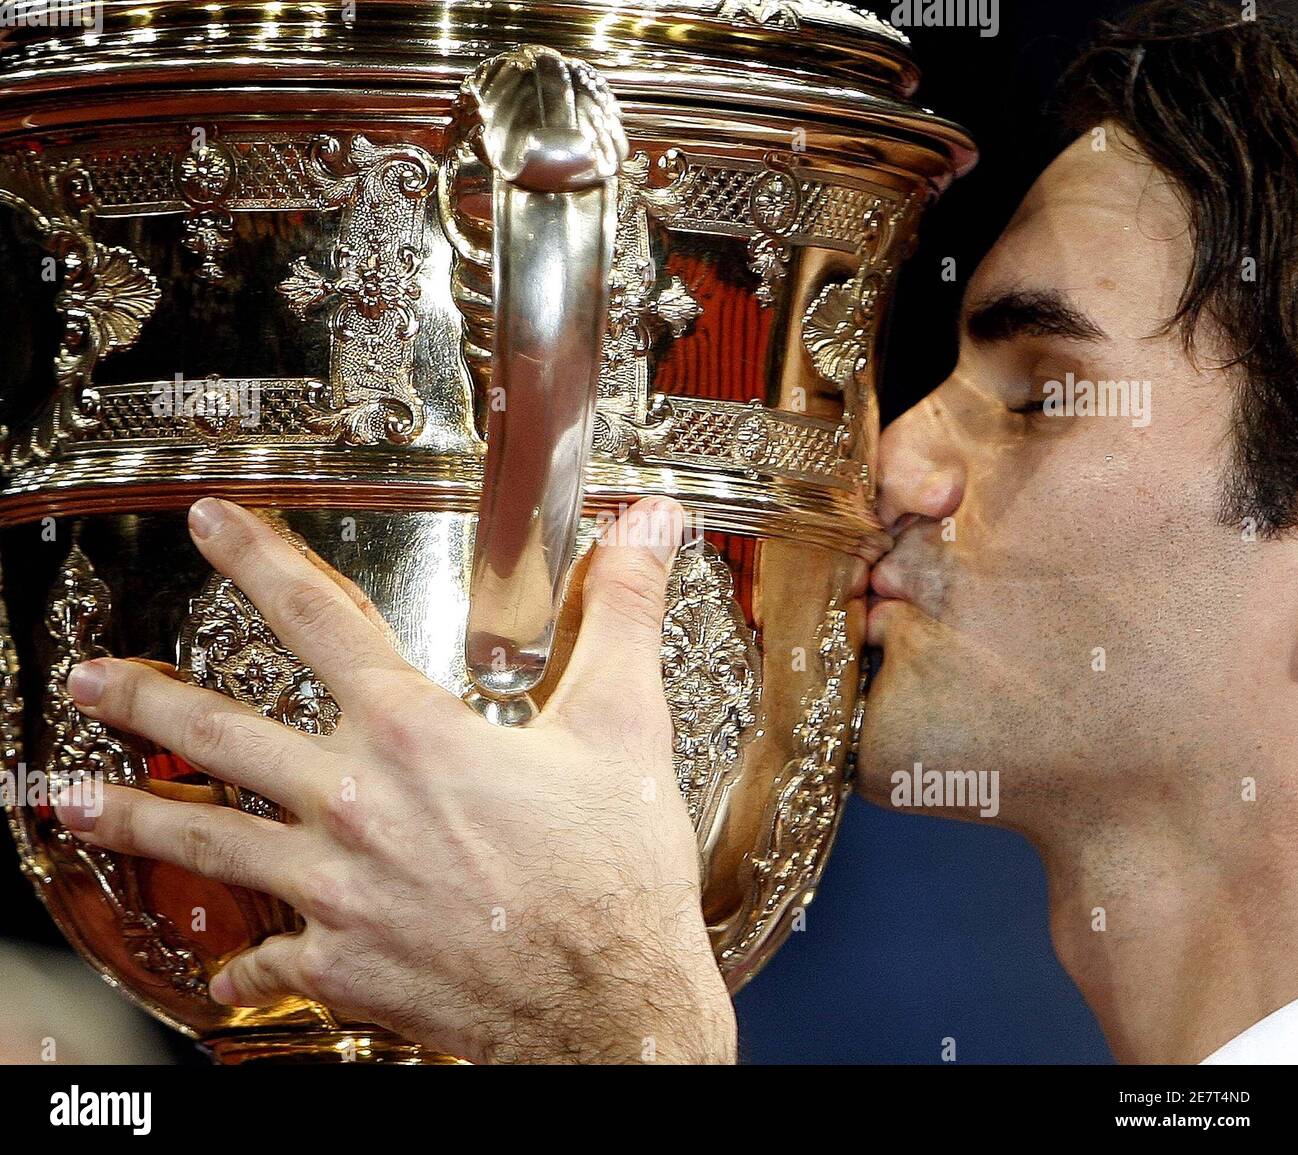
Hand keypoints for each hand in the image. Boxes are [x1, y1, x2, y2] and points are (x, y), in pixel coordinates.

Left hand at [53, 497, 736, 1063]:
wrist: (612, 1010)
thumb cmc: (617, 875)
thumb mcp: (625, 726)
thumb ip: (623, 615)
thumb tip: (645, 529)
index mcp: (417, 736)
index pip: (320, 616)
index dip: (259, 558)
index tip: (212, 527)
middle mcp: (356, 806)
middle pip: (226, 733)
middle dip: (148, 696)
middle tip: (92, 676)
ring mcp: (336, 891)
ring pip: (207, 843)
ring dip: (134, 812)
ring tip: (69, 794)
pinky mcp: (339, 967)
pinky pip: (267, 959)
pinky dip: (246, 958)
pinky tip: (229, 963)